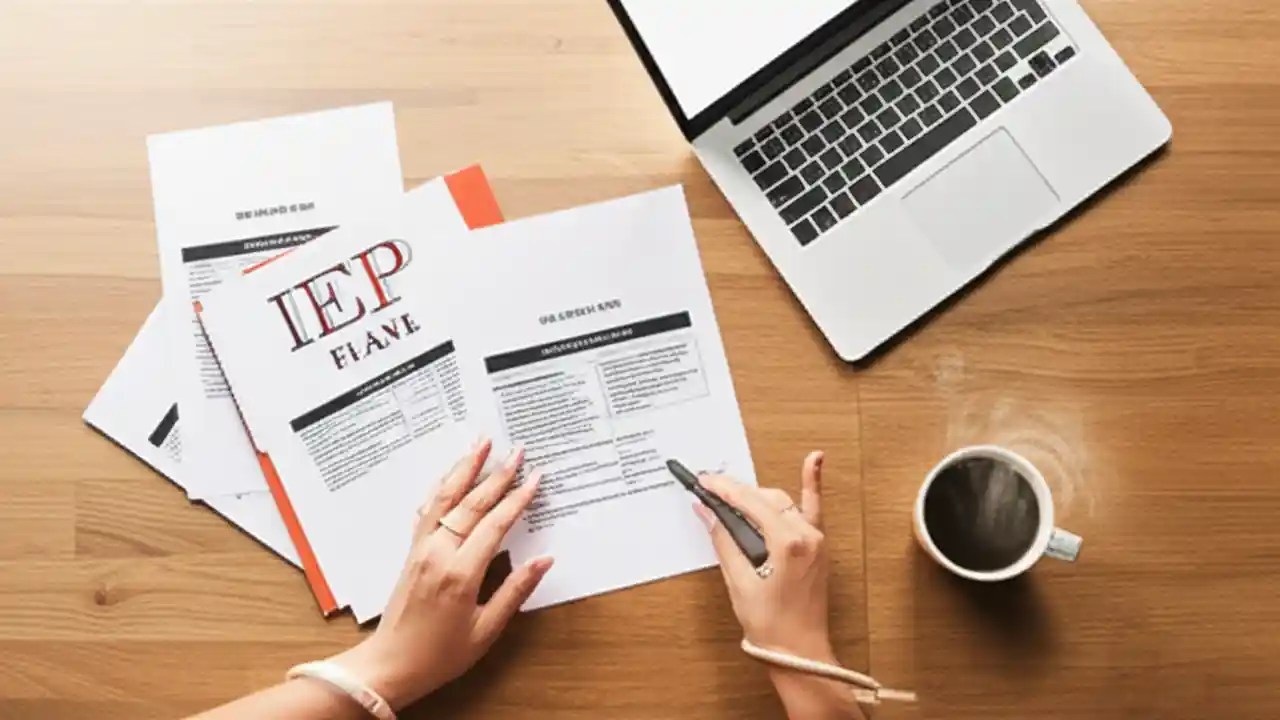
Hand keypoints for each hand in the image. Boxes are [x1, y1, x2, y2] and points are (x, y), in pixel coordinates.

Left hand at [333, 439, 552, 710]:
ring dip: (464, 468)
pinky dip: (441, 486)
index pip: (495, 524)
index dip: (517, 499)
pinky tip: (451, 473)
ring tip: (481, 442)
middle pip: (471, 503)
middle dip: (496, 474)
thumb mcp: (486, 629)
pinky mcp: (411, 551)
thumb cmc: (440, 654)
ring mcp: (421, 549)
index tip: (535, 476)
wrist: (390, 665)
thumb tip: (545, 560)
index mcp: (460, 573)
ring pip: (444, 498)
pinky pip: (427, 509)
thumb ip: (515, 591)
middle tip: (516, 449)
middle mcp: (438, 553)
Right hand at [696, 452, 862, 718]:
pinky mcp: (818, 546)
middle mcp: (807, 535)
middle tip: (709, 488)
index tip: (705, 480)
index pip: (750, 503)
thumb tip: (707, 514)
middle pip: (766, 498)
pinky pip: (814, 508)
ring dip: (758, 495)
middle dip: (737, 491)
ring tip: (731, 491)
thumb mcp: (740, 583)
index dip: (724, 489)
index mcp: (788, 543)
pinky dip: (812, 484)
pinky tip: (815, 460)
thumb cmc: (773, 626)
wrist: (800, 652)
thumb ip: (724, 542)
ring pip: (783, 502)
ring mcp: (816, 539)